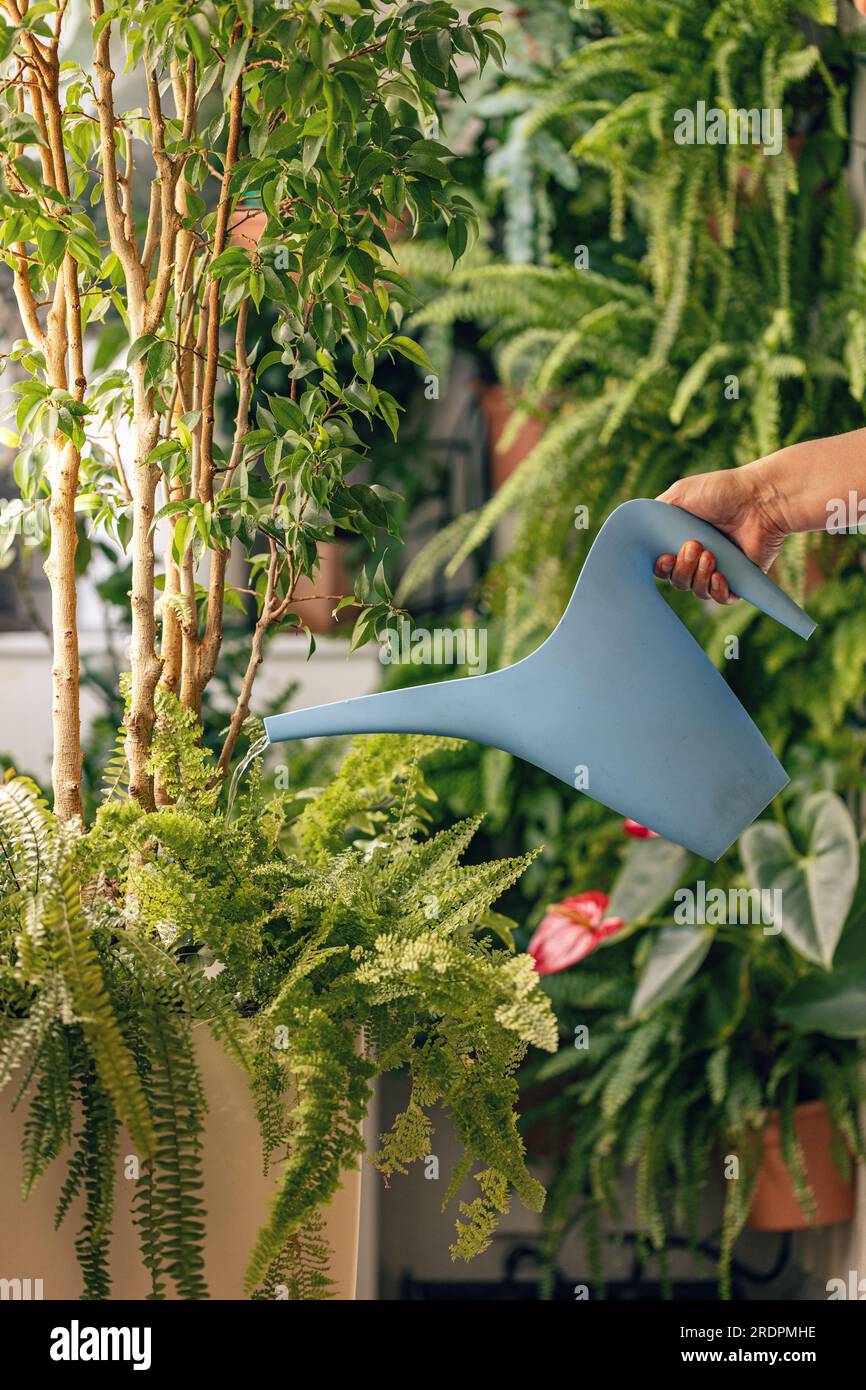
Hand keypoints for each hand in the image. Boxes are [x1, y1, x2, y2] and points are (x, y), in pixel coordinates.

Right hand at [653, 465, 787, 604]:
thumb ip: (654, 514)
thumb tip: (639, 532)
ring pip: (697, 591)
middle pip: (678, 581)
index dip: (661, 568)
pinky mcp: (741, 579)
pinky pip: (722, 599)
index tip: (665, 558)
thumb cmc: (722, 491)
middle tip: (694, 546)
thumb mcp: (679, 494)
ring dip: (698, 577)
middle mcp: (700, 556)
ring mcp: (721, 568)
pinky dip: (718, 591)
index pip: (663, 566)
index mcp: (683, 539)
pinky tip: (720, 576)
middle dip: (681, 569)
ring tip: (710, 555)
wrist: (760, 498)